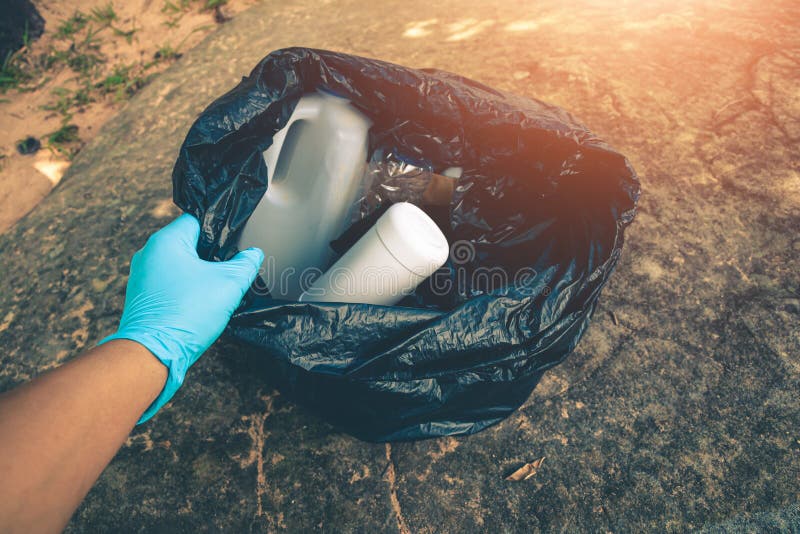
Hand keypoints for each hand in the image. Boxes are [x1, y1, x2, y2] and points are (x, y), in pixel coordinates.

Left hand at [101, 213, 262, 421]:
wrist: (153, 353)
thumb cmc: (187, 313)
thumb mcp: (229, 284)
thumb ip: (246, 263)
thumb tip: (253, 254)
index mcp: (165, 241)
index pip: (198, 220)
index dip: (221, 228)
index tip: (236, 241)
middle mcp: (148, 254)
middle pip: (189, 243)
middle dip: (212, 255)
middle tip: (231, 267)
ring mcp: (142, 276)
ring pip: (180, 265)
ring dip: (199, 273)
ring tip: (218, 287)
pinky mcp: (142, 297)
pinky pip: (170, 283)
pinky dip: (186, 288)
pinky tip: (201, 302)